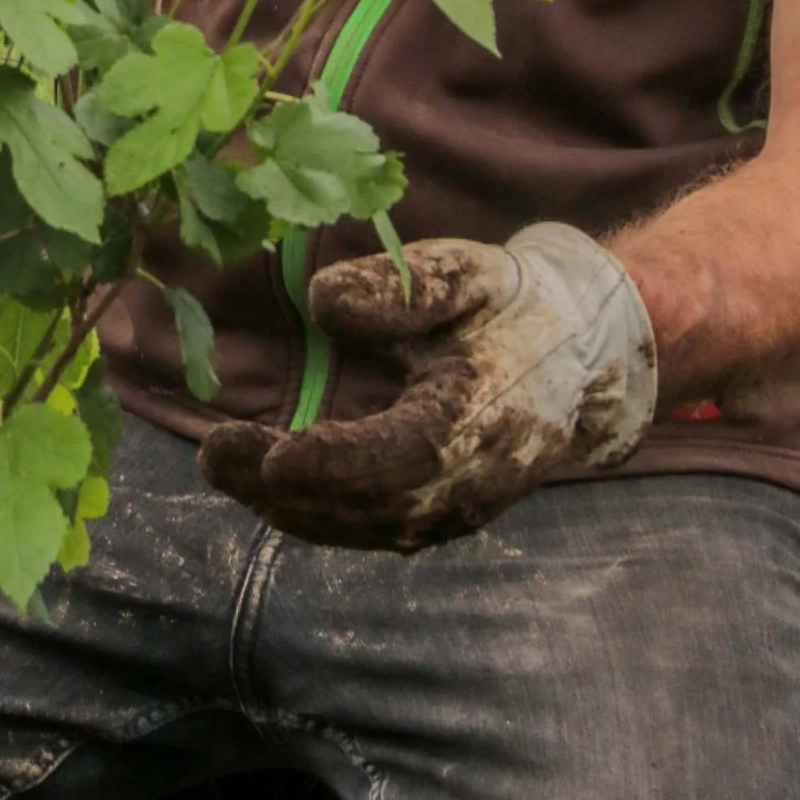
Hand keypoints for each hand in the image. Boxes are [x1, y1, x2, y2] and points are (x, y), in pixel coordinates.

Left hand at [198, 224, 656, 550]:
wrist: (584, 349)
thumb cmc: (513, 301)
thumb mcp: (467, 270)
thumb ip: (401, 287)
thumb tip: (321, 303)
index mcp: (488, 413)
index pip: (405, 457)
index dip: (336, 463)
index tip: (271, 451)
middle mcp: (478, 476)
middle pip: (375, 506)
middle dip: (287, 489)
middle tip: (215, 453)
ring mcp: (466, 505)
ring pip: (371, 527)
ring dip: (293, 507)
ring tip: (226, 467)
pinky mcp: (451, 514)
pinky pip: (379, 528)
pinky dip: (320, 513)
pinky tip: (271, 486)